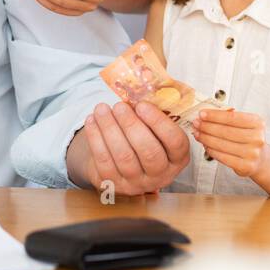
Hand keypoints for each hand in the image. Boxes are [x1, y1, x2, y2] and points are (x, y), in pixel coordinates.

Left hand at [67, 100, 189, 195]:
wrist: (121, 165)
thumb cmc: (143, 137)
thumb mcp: (155, 127)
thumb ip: (154, 111)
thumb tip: (142, 85)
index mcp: (178, 158)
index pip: (175, 142)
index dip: (158, 122)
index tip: (142, 105)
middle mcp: (161, 175)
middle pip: (148, 151)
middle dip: (131, 125)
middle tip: (119, 106)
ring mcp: (137, 183)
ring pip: (124, 157)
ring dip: (110, 129)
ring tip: (101, 108)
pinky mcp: (114, 185)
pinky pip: (104, 161)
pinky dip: (95, 139)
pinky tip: (91, 121)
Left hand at [193, 108, 267, 177]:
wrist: (260, 159)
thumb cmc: (248, 138)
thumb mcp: (244, 124)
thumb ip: (229, 118)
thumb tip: (205, 115)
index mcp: (257, 123)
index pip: (232, 117)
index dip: (214, 115)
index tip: (201, 114)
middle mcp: (257, 138)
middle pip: (225, 131)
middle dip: (207, 127)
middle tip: (196, 123)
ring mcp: (252, 154)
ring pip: (222, 144)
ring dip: (206, 138)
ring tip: (197, 133)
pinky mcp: (245, 166)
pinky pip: (222, 157)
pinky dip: (211, 150)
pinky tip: (205, 145)